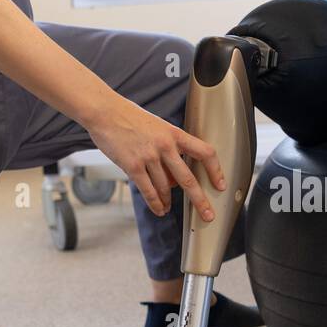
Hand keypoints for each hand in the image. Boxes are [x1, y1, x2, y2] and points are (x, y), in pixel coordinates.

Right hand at [87, 95, 225, 220]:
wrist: (105, 111)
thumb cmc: (129, 118)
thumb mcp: (157, 127)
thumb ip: (168, 150)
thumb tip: (173, 179)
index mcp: (174, 133)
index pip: (204, 152)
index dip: (216, 170)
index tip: (221, 184)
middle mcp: (165, 145)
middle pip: (188, 178)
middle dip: (200, 200)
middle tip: (207, 214)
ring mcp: (149, 156)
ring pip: (166, 188)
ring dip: (168, 201)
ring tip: (168, 208)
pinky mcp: (133, 166)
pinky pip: (148, 191)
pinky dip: (155, 203)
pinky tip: (159, 209)